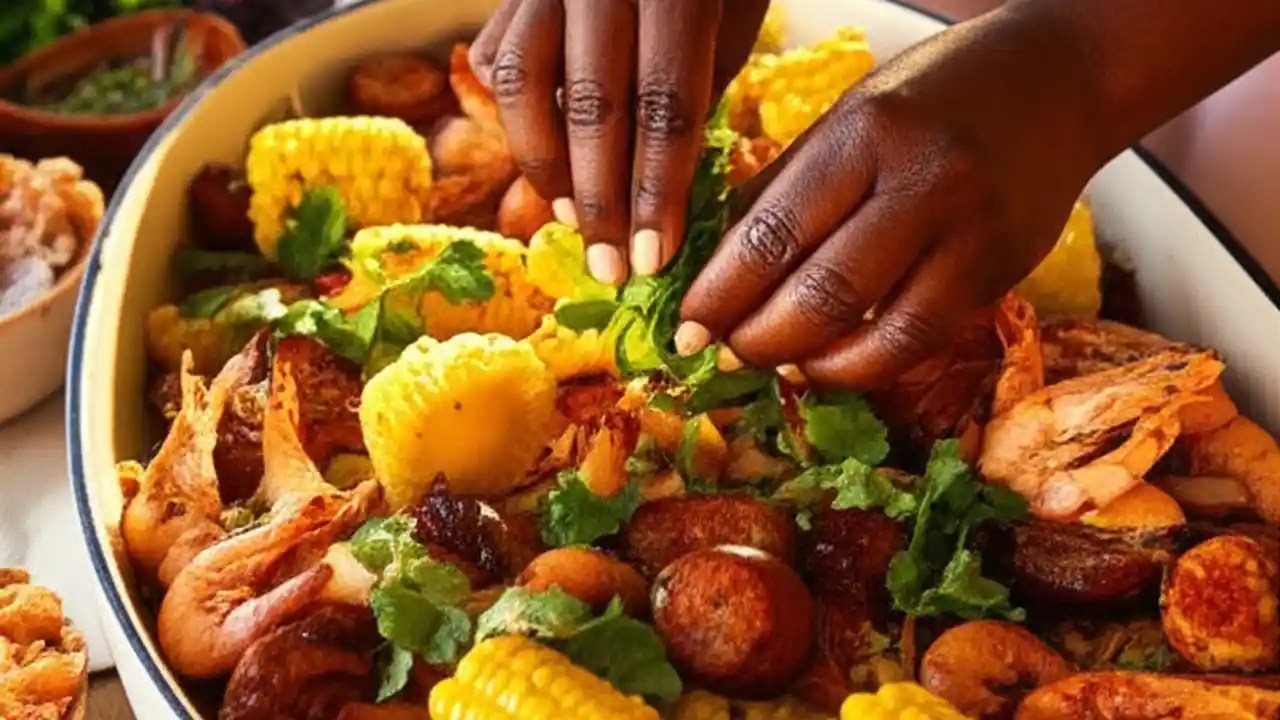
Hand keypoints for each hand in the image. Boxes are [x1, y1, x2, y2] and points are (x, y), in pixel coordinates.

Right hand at [469, 0, 768, 283]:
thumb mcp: (728, 25)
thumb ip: (691, 95)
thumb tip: (661, 200)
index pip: (665, 106)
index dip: (657, 192)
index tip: (654, 260)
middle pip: (593, 106)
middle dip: (601, 201)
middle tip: (612, 268)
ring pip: (524, 85)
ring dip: (545, 166)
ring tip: (572, 217)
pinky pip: (497, 58)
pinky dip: (512, 117)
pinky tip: (543, 157)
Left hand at [679, 9, 1108, 388]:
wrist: (1059, 82)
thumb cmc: (934, 95)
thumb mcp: (847, 118)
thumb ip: (781, 188)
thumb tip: (711, 266)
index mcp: (867, 133)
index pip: (774, 233)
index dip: (720, 294)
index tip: (685, 327)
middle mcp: (924, 184)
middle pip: (821, 293)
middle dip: (756, 338)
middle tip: (718, 353)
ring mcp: (970, 235)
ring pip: (877, 334)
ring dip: (810, 364)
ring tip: (771, 364)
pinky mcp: (1000, 273)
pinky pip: (921, 340)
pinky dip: (864, 364)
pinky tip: (828, 363)